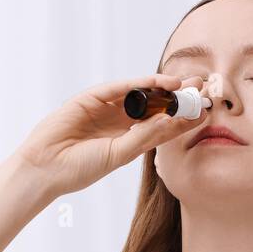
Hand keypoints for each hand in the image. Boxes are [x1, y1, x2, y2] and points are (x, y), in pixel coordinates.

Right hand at [13, 73, 209, 195]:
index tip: (206, 112)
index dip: (183, 117)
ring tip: (188, 84)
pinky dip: (140, 83)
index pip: (161, 125)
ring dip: (164, 87)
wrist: (46, 168)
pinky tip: (161, 82)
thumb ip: (144, 137)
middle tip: (203, 89)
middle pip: (155, 105)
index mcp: (128, 139)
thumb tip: (172, 121)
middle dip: (179, 97)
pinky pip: (120, 87)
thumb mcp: (119, 154)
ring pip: (140, 93)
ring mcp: (106, 108)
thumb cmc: (79, 169)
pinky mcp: (92, 98)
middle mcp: (120, 122)